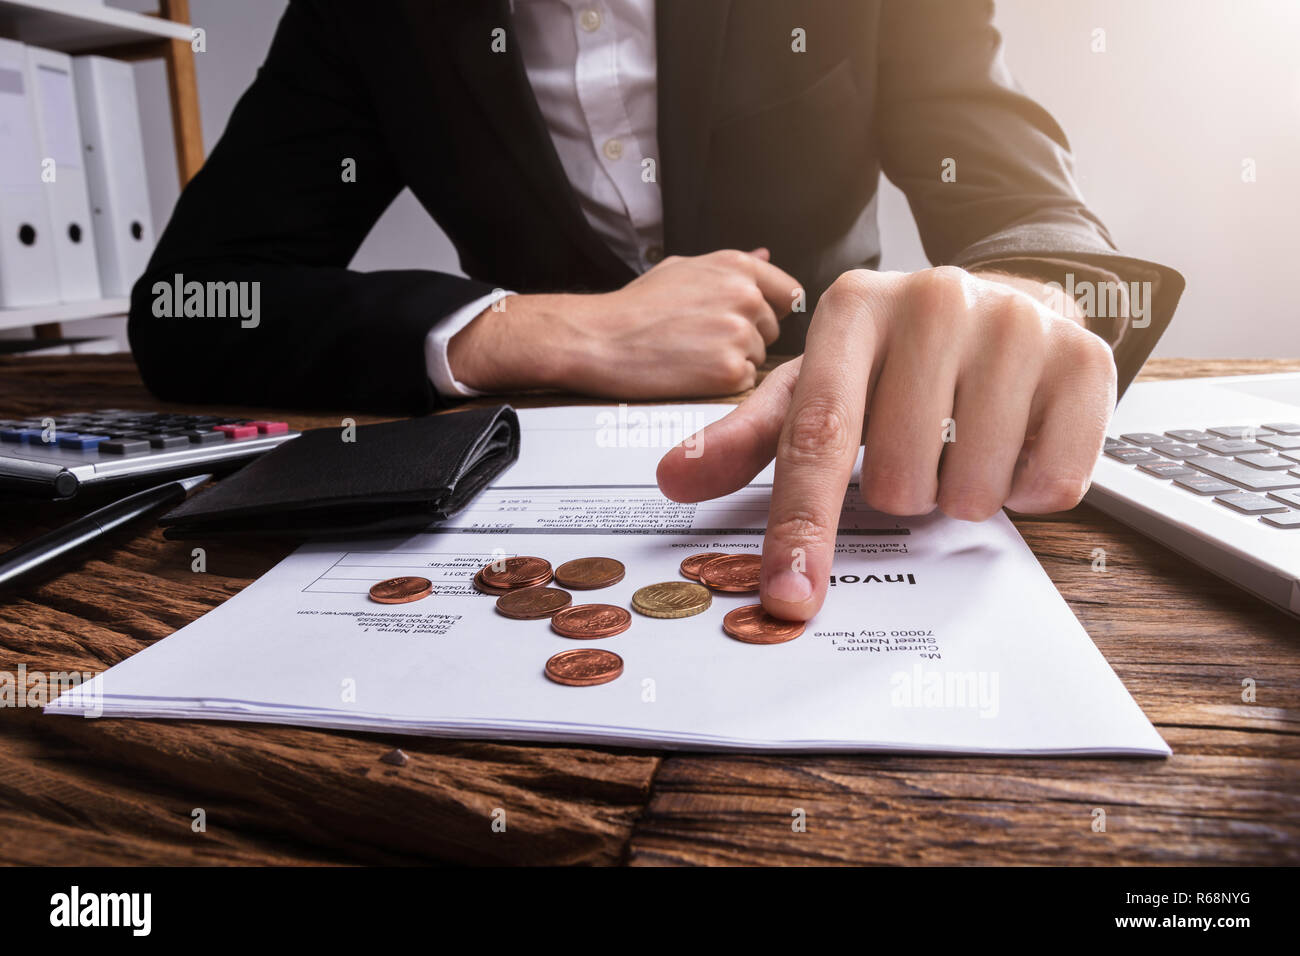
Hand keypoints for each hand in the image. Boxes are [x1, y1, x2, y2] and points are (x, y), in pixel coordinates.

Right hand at [447, 249, 799, 397]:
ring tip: (690, 354)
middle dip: (746, 337)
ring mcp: (738, 334)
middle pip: (772, 329)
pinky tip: (691, 372)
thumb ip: (731, 266)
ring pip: (758, 357)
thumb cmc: (635, 306)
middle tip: (700, 339)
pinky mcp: (729, 370)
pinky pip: (745, 382)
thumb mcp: (683, 268)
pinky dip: (722, 384)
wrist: (599, 338)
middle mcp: (744, 296)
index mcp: (736, 267)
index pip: (789, 292)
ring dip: (732, 361)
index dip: (771, 311)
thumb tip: (765, 257)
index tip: (750, 321)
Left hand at [656, 266, 1116, 620]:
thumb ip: (749, 439)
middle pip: (898, 481)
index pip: (818, 437)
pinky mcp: (1084, 358)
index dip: (802, 527)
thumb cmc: (899, 359)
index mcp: (853, 310)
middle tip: (918, 448)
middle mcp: (934, 301)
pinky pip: (1050, 486)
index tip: (791, 598)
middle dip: (902, 491)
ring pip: (971, 491)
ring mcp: (1015, 323)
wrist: (1013, 301)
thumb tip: (675, 481)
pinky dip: (1027, 489)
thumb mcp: (819, 384)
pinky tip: (1017, 440)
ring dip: (962, 492)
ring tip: (966, 439)